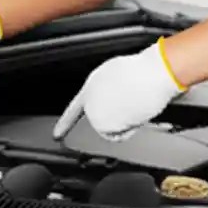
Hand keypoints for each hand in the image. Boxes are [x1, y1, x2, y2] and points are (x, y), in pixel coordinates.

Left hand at [52, 41, 185, 141]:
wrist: (150, 75)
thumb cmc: (144, 72)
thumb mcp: (119, 78)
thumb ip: (109, 92)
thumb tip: (115, 102)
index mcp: (92, 84)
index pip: (76, 108)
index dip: (66, 122)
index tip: (57, 134)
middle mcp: (90, 99)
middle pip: (102, 121)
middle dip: (117, 119)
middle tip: (131, 103)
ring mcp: (94, 111)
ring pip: (112, 130)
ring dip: (125, 123)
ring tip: (134, 104)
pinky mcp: (102, 123)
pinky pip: (118, 135)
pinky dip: (128, 129)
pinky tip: (133, 112)